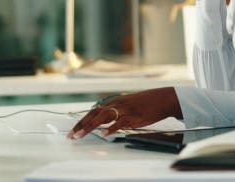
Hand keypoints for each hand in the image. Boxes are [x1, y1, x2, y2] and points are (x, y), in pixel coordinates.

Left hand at [68, 87, 182, 138]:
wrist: (163, 99)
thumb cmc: (146, 103)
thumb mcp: (128, 104)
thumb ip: (117, 111)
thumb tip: (106, 121)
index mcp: (115, 101)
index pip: (93, 111)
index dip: (82, 120)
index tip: (73, 130)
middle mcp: (117, 104)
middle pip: (94, 114)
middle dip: (81, 125)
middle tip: (72, 135)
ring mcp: (125, 110)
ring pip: (103, 118)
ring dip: (90, 127)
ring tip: (81, 135)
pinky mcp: (134, 117)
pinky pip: (120, 123)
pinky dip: (111, 128)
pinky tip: (104, 134)